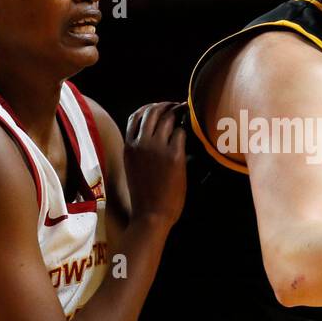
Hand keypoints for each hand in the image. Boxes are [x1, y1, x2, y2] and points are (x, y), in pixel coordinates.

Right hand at [123, 102, 186, 225]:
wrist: (150, 215)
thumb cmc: (144, 197)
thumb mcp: (133, 169)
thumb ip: (139, 151)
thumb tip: (153, 137)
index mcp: (128, 147)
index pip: (135, 116)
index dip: (148, 108)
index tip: (158, 108)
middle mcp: (141, 143)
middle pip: (152, 111)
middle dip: (165, 105)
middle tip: (176, 106)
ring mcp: (157, 149)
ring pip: (167, 118)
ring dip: (178, 111)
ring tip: (186, 111)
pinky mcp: (174, 156)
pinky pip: (181, 133)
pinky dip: (186, 128)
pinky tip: (192, 129)